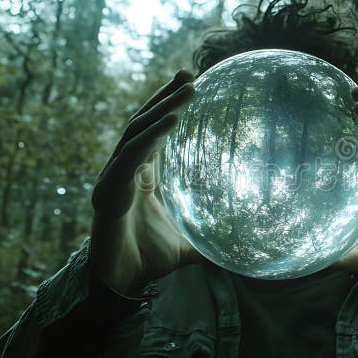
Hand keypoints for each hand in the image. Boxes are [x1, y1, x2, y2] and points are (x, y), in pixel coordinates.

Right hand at [90, 70, 204, 294]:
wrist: (119, 287)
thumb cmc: (148, 262)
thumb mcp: (191, 246)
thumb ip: (214, 240)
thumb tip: (249, 247)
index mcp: (142, 176)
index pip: (155, 132)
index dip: (170, 108)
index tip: (194, 85)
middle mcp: (126, 171)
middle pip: (144, 122)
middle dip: (165, 96)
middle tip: (189, 70)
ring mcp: (114, 179)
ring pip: (136, 132)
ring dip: (162, 107)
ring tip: (188, 87)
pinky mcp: (107, 192)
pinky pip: (130, 157)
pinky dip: (151, 136)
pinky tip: (173, 121)